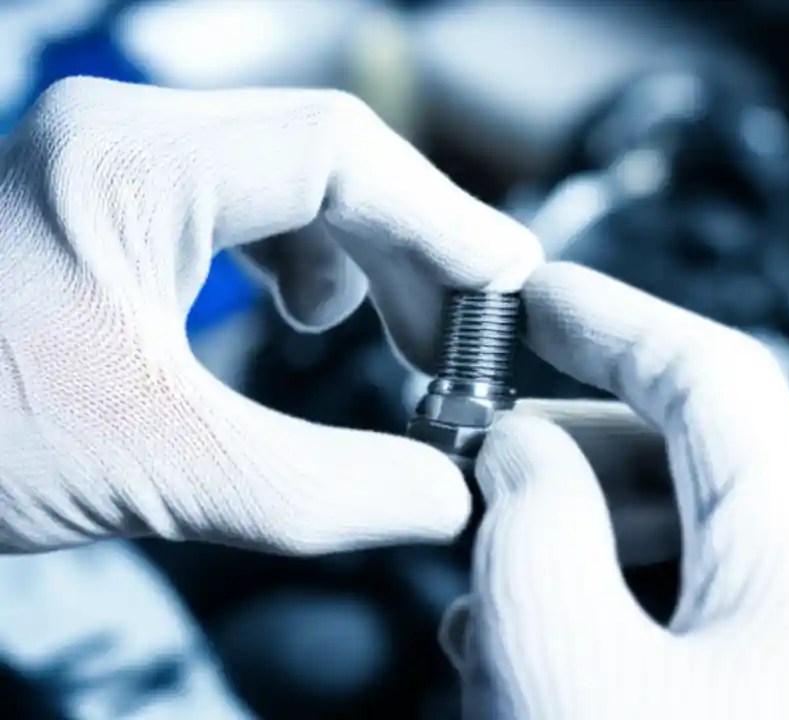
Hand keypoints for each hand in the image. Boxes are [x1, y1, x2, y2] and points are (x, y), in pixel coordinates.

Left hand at [0, 78, 541, 552]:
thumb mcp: (155, 469)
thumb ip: (327, 492)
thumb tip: (451, 500)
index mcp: (128, 166)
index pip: (339, 151)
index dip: (444, 221)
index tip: (508, 291)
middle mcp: (121, 137)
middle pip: (328, 157)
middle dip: (411, 252)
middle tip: (456, 349)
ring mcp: (110, 162)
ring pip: (293, 175)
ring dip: (364, 253)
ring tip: (396, 339)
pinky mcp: (107, 203)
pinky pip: (247, 200)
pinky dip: (307, 258)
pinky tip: (314, 314)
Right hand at [444, 263, 788, 718]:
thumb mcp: (556, 668)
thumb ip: (534, 527)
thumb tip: (530, 453)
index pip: (720, 380)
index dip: (616, 321)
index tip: (538, 297)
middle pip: (710, 467)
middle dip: (582, 457)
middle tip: (481, 472)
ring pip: (706, 554)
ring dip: (592, 550)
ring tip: (490, 594)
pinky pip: (719, 630)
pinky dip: (629, 618)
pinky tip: (549, 652)